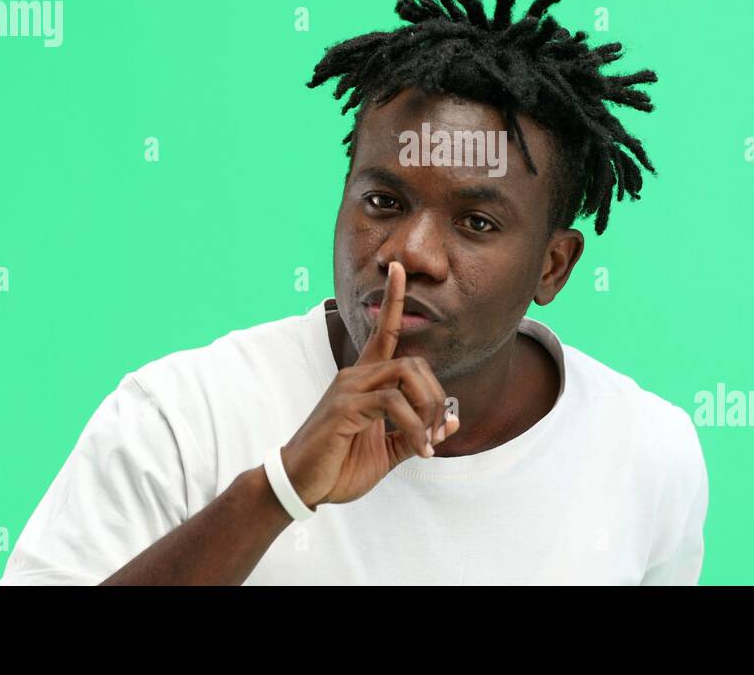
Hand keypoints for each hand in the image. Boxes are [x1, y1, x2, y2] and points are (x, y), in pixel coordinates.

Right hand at [279, 262, 460, 507]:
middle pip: (413, 362)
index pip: (384, 331)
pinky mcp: (343, 406)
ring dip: (428, 410)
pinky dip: (415, 426)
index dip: (392, 299)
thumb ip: (416, 433)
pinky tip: (418, 449)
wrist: (302, 486)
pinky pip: (392, 403)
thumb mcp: (387, 451)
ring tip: (429, 443)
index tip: (398, 268)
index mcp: (365, 380)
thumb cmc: (340, 465)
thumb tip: (451, 421)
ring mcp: (348, 388)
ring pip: (405, 375)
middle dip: (436, 396)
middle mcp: (356, 375)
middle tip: (440, 432)